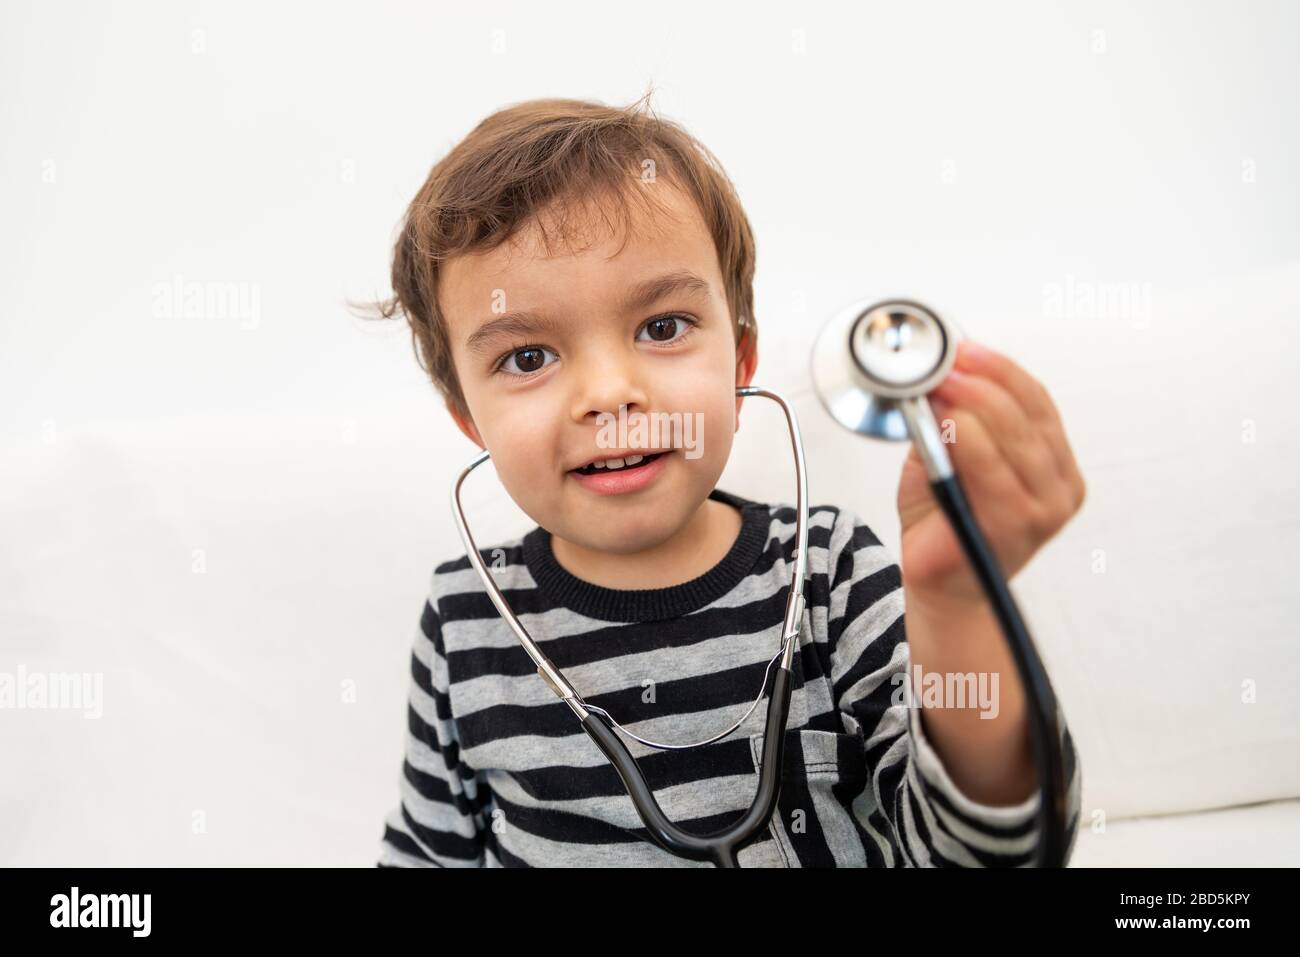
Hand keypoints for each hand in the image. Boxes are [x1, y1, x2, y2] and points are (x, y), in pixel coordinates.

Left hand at [897, 340, 1085, 607]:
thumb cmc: (945, 520)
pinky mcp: (1019, 530)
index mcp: (1054, 462)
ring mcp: (1045, 511)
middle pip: (1028, 416)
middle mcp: (1060, 486)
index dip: (1001, 369)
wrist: (941, 583)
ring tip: (942, 386)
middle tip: (946, 365)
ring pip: (1017, 441)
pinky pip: (997, 478)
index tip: (964, 349)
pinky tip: (950, 424)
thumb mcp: (947, 456)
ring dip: (976, 405)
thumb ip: (951, 419)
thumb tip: (938, 374)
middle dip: (984, 382)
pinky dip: (972, 445)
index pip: (1037, 401)